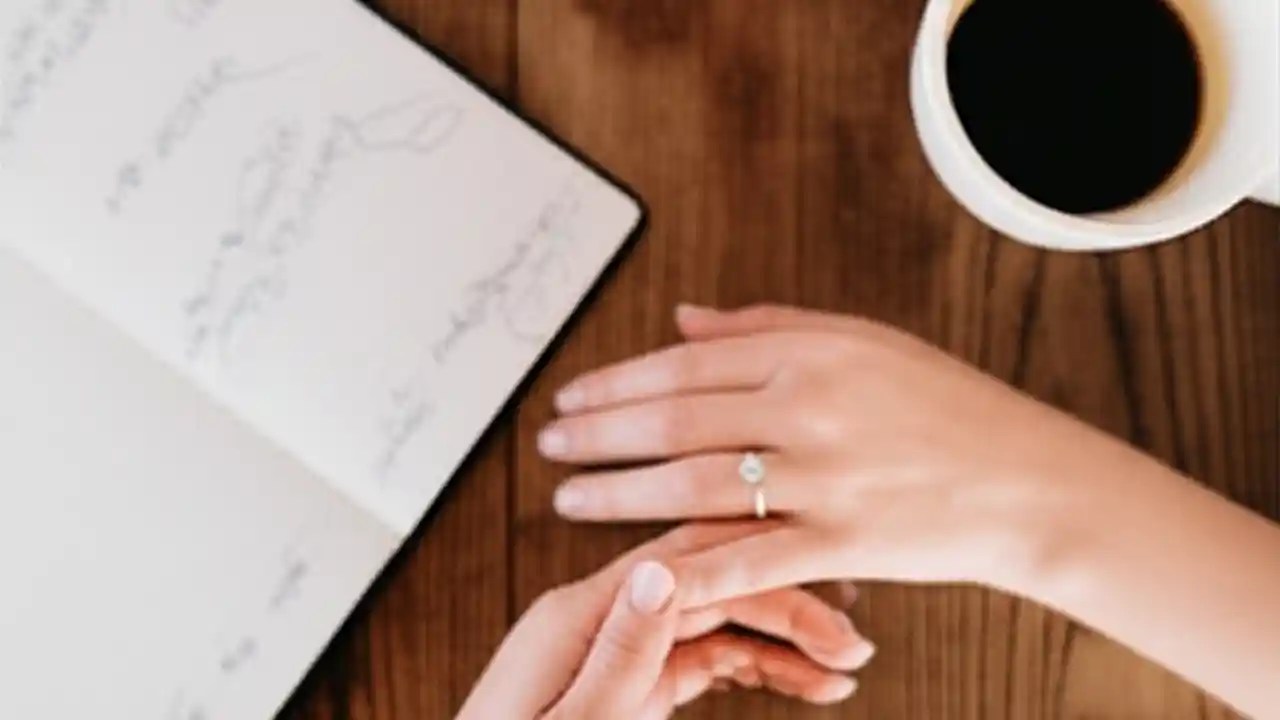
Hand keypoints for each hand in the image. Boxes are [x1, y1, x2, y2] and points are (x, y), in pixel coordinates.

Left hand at [457, 524, 871, 719]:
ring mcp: (614, 645)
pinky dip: (750, 666)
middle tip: (856, 646)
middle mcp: (600, 616)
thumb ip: (620, 655)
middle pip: (712, 586)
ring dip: (779, 641)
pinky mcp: (625, 680)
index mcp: (580, 614)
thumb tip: (662, 569)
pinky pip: (699, 658)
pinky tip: (799, 682)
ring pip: (715, 621)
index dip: (770, 581)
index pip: (693, 565)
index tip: (836, 614)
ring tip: (844, 670)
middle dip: (787, 609)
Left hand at [539, 304, 1152, 606]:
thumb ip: (765, 327)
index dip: (615, 383)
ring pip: (693, 483)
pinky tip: (639, 569)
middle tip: (549, 447)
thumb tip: (681, 321)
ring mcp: (825, 475)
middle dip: (597, 436)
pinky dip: (691, 565)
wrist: (1024, 479)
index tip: (569, 398)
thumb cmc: (942, 404)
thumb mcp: (860, 341)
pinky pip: (749, 555)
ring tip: (568, 499)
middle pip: (674, 420)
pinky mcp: (843, 540)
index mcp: (809, 351)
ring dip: (618, 493)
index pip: (683, 365)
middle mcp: (809, 406)